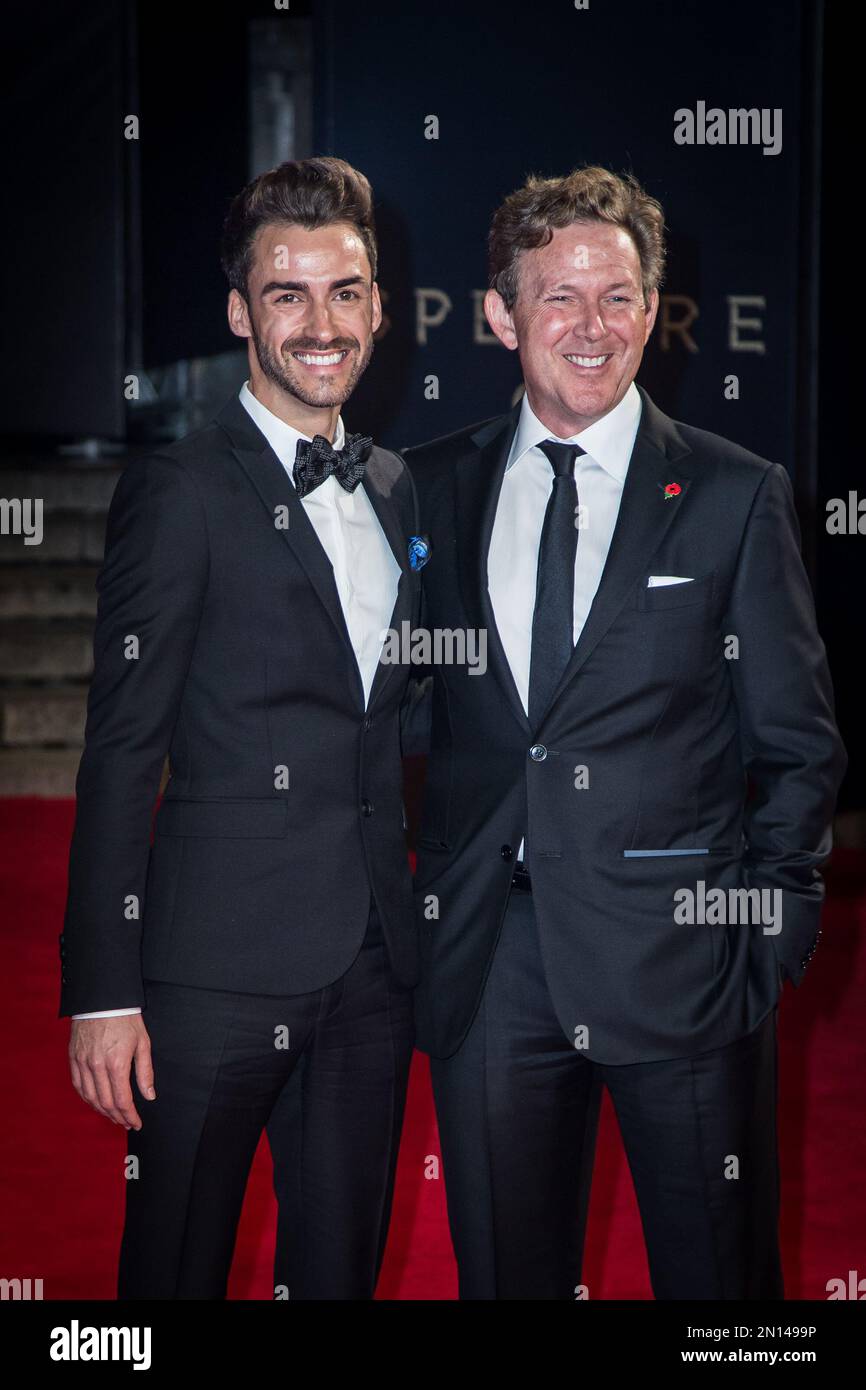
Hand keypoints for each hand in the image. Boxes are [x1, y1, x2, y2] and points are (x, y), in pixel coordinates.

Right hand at [68, 1015, 154, 1129]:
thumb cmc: (126, 1019)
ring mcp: (82, 1063)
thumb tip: (149, 1095)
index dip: (130, 1116)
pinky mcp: (73, 1058)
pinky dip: (87, 1098)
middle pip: (106, 1103)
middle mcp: (97, 1066)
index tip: (136, 1123)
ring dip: (102, 1111)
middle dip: (117, 1117)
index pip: (122, 1100)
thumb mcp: (143, 1043)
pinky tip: (96, 1102)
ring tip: (113, 1116)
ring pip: (90, 1097)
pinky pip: (78, 1085)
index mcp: (116, 1063)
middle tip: (126, 1123)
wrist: (102, 999)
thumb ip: (145, 1072)